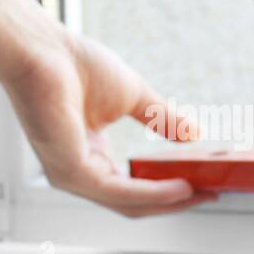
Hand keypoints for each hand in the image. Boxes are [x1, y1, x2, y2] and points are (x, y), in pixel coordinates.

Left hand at [4, 29, 214, 216]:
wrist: (43, 50)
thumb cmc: (74, 65)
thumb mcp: (133, 96)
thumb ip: (163, 120)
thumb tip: (195, 135)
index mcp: (90, 155)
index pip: (133, 187)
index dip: (169, 189)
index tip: (202, 183)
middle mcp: (79, 172)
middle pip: (135, 203)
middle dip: (175, 202)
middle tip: (210, 194)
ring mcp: (72, 176)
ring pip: (129, 203)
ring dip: (170, 201)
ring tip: (202, 193)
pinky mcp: (70, 172)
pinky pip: (119, 192)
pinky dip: (153, 193)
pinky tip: (179, 187)